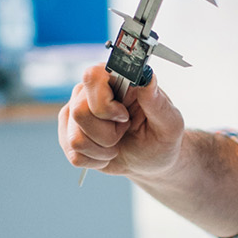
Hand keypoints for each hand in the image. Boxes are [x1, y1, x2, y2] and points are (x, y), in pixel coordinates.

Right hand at [59, 62, 185, 178]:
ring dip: (103, 149)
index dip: (105, 103)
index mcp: (114, 78)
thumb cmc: (161, 138)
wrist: (150, 160)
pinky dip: (96, 160)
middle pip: (79, 112)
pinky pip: (74, 155)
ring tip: (117, 143)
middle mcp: (89, 92)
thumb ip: (156, 101)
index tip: (124, 116)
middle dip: (108, 133)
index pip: (91, 77)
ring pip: (76, 138)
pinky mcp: (68, 135)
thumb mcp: (168, 122)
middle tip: (124, 130)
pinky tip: (107, 153)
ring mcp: (75, 113)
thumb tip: (147, 78)